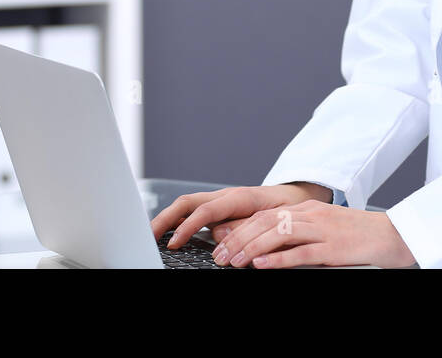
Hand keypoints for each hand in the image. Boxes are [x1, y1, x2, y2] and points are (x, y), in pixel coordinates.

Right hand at [150, 182, 324, 248]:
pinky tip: (166, 233)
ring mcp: (219, 202)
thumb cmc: (285, 210)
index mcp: (239, 197)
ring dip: (166, 219)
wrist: (294, 200)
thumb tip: (217, 234)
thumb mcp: (273, 220)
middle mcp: (225, 196)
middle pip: (187, 202)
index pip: (205, 211)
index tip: (174, 244)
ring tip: (150, 236)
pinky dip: (176, 221)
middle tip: (148, 237)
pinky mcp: (217, 209)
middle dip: (165, 218)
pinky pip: (192, 212)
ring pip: (185, 206)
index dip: (187, 227)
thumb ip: (245, 226)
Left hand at [212, 201, 415, 268]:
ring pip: (279, 234)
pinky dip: (278, 259)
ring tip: (234, 261)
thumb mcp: (324, 228)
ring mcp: (323, 230)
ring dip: (251, 248)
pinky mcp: (334, 248)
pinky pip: (301, 252)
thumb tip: (266, 247)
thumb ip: (298, 233)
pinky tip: (262, 266)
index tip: (221, 243)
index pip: (265, 215)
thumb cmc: (359, 235)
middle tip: (220, 255)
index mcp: (308, 209)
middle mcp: (312, 215)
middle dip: (238, 239)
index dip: (240, 228)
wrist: (393, 235)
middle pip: (266, 222)